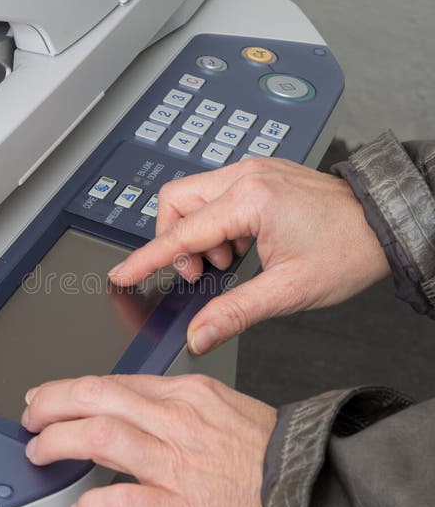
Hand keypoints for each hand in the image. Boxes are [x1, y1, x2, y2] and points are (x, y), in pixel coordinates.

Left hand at [22, 374, 275, 506]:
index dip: (73, 390)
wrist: (315, 494)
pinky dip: (93, 505)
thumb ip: (178, 411)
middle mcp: (178, 422)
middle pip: (97, 399)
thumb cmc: (275, 457)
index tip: (53, 397)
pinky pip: (123, 502)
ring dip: (59, 444)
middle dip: (51, 405)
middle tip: (31, 416)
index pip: (115, 383)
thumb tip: (136, 416)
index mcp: (189, 395)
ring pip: (100, 438)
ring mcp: (177, 464)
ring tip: (40, 453)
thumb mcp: (225, 411)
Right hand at [108, 158, 390, 353]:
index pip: (180, 234)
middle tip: (204, 273)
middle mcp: (246, 176)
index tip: (122, 274)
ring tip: (232, 261)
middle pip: (176, 201)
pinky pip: (217, 194)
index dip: (146, 259)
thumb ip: (235, 313)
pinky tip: (243, 246)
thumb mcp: (288, 291)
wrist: (384, 224)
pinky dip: (217, 223)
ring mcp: (253, 171)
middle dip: (176, 240)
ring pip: (194, 196)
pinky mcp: (261, 175)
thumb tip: (199, 335)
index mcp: (250, 200)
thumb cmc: (349, 250)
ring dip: (199, 233)